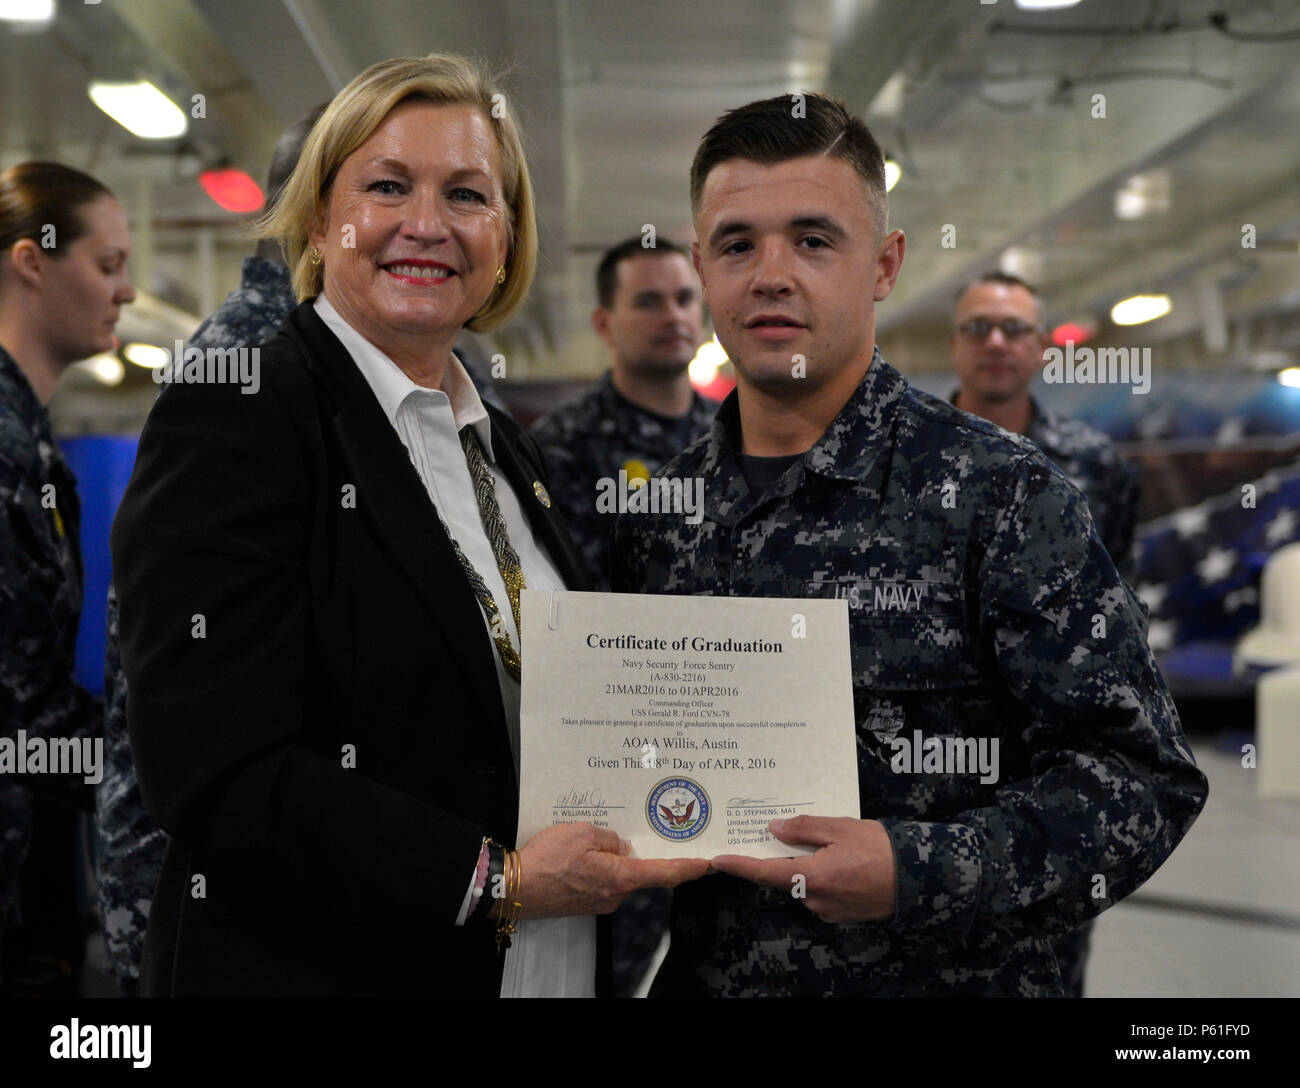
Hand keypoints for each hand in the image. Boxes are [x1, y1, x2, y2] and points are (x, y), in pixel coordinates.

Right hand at [508, 823, 709, 918]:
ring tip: (597, 838)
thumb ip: (610, 839)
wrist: (515, 889)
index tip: (708, 863)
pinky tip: (584, 853)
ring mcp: (600, 902)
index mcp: (620, 877)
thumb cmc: (549, 859)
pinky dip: (601, 866)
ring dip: (615, 858)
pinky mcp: (584, 903)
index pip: (664, 873)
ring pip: (619, 875)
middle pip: (640, 871)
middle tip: (643, 831)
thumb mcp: (583, 834)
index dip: (688, 867)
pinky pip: (602, 880)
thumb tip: (621, 847)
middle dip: (641, 853)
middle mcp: (615, 895)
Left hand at [709, 816, 895, 923]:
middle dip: (780, 857)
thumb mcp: (841, 828)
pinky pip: (820, 892)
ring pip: (803, 884)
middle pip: (784, 877)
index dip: (740, 866)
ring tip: (826, 842)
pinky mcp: (841, 914)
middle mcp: (815, 899)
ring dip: (805, 865)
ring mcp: (828, 910)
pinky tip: (838, 860)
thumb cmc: (881, 849)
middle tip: (778, 832)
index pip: (764, 873)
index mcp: (812, 877)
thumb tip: (775, 829)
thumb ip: (804, 828)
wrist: (920, 879)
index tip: (718, 860)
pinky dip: (821, 876)